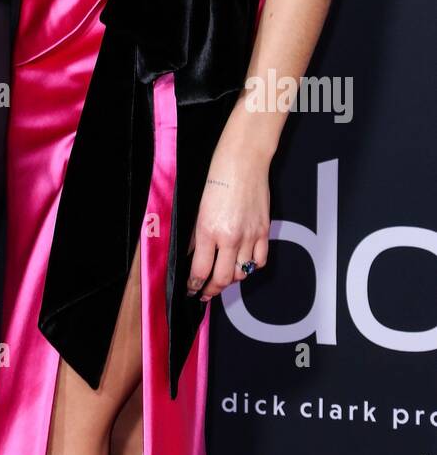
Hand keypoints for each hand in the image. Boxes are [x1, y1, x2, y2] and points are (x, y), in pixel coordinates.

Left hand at [185, 152, 270, 300]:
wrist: (243, 161)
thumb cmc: (218, 177)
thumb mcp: (198, 207)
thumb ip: (197, 235)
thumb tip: (193, 255)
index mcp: (209, 230)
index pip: (200, 270)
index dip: (194, 285)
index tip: (191, 289)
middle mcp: (230, 237)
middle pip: (222, 279)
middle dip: (211, 290)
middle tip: (204, 293)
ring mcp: (249, 236)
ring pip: (242, 273)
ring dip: (231, 279)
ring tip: (222, 277)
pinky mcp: (263, 231)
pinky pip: (260, 261)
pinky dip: (251, 267)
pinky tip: (243, 264)